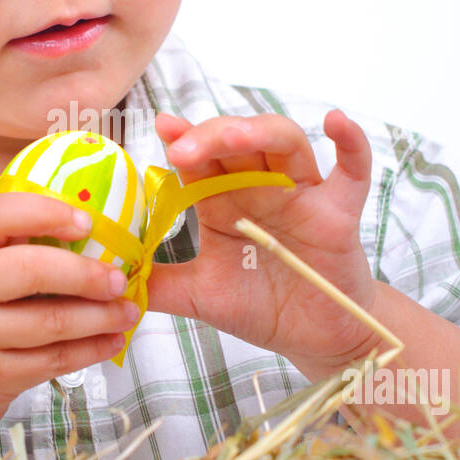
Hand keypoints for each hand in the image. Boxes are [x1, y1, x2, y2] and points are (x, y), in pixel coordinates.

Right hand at [0, 192, 138, 448]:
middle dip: (85, 272)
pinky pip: (52, 361)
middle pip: (28, 269)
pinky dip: (90, 350)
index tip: (85, 219)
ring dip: (100, 316)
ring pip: (50, 321)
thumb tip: (81, 234)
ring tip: (129, 310)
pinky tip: (111, 341)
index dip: (43, 211)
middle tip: (120, 277)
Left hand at [148, 109, 379, 379]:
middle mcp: (261, 187)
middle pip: (237, 142)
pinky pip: (353, 171)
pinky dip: (350, 144)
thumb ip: (157, 284)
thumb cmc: (261, 306)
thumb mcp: (199, 296)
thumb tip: (106, 279)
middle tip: (184, 149)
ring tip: (234, 137)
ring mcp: (302, 195)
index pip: (200, 159)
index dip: (183, 139)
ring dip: (259, 133)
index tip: (163, 127)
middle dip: (210, 137)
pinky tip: (337, 121)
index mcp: (223, 199)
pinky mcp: (340, 213)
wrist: (315, 338)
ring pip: (285, 144)